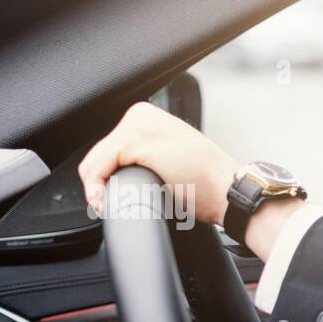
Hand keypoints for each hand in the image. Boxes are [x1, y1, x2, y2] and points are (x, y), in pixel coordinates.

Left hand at [77, 101, 241, 227]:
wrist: (227, 190)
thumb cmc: (208, 184)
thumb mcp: (172, 159)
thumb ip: (149, 155)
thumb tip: (120, 174)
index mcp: (149, 116)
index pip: (109, 148)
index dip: (106, 176)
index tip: (113, 196)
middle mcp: (140, 115)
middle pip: (99, 154)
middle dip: (101, 183)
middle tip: (110, 205)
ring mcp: (137, 126)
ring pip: (95, 162)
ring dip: (96, 189)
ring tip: (108, 207)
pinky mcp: (134, 142)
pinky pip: (98, 168)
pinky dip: (98, 189)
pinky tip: (106, 203)